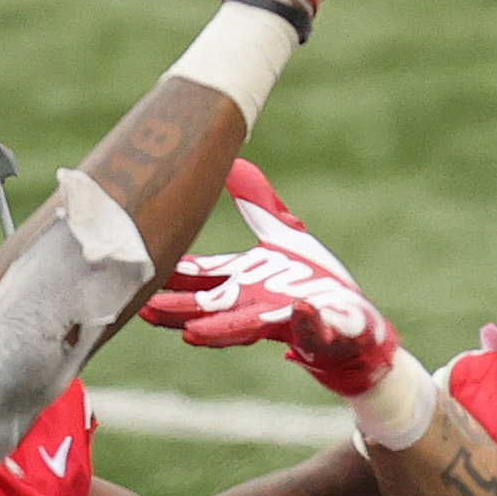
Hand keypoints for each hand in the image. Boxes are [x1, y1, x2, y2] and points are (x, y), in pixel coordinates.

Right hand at [140, 160, 395, 396]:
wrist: (355, 328)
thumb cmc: (314, 282)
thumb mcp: (284, 236)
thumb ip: (258, 204)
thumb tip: (231, 162)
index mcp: (244, 283)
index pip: (201, 278)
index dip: (173, 277)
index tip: (140, 270)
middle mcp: (256, 305)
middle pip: (211, 308)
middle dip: (179, 311)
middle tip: (147, 311)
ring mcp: (286, 321)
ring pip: (246, 328)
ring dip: (219, 331)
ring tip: (192, 333)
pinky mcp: (322, 332)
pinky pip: (314, 328)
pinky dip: (308, 322)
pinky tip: (300, 311)